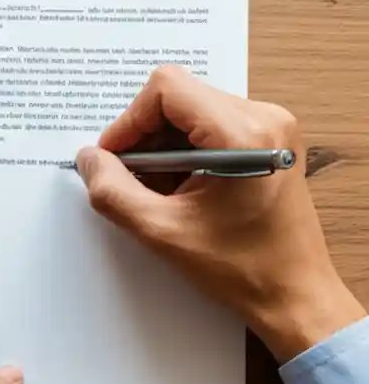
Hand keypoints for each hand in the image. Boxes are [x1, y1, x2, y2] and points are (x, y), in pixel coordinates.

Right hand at [76, 65, 364, 361]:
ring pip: (192, 110)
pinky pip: (211, 123)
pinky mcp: (272, 139)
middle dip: (145, 135)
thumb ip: (113, 191)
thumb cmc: (240, 268)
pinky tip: (181, 187)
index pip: (167, 88)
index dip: (129, 120)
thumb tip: (88, 158)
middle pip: (178, 97)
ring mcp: (272, 126)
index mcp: (243, 134)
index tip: (114, 158)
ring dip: (163, 145)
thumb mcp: (161, 232)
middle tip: (132, 178)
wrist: (296, 295)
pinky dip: (185, 150)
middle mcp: (265, 118)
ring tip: (159, 188)